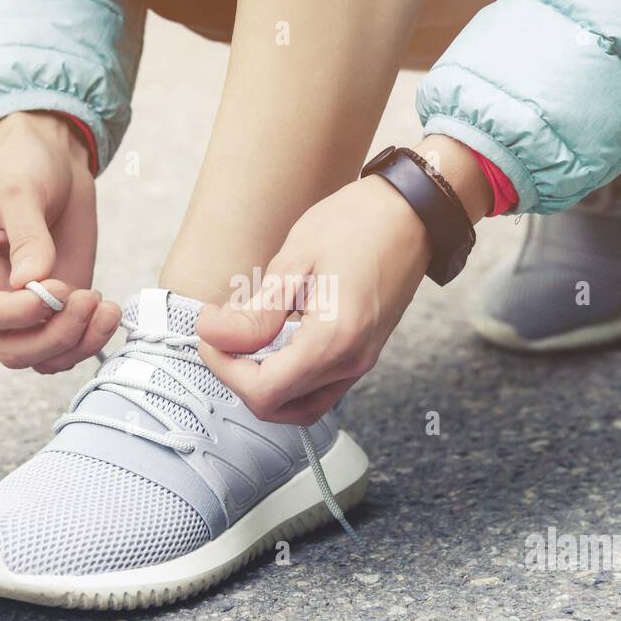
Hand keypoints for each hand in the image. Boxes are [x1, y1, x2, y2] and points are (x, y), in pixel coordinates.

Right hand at [0, 110, 119, 371]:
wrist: (54, 163)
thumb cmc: (24, 167)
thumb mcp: (20, 189)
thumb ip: (27, 237)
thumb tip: (33, 282)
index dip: (19, 313)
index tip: (56, 288)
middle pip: (11, 349)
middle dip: (53, 336)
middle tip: (86, 299)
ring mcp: (22, 310)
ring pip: (41, 357)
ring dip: (77, 342)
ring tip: (103, 307)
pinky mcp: (55, 311)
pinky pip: (68, 347)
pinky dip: (91, 340)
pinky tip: (109, 312)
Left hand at [195, 174, 431, 424]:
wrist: (409, 213)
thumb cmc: (356, 225)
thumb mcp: (293, 262)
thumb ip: (255, 312)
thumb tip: (214, 337)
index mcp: (333, 341)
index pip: (264, 391)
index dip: (225, 369)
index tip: (211, 333)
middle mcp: (351, 363)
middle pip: (278, 406)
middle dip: (239, 377)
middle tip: (222, 336)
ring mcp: (360, 363)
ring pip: (298, 406)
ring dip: (263, 384)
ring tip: (245, 343)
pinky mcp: (361, 355)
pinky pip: (317, 388)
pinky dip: (287, 377)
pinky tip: (273, 342)